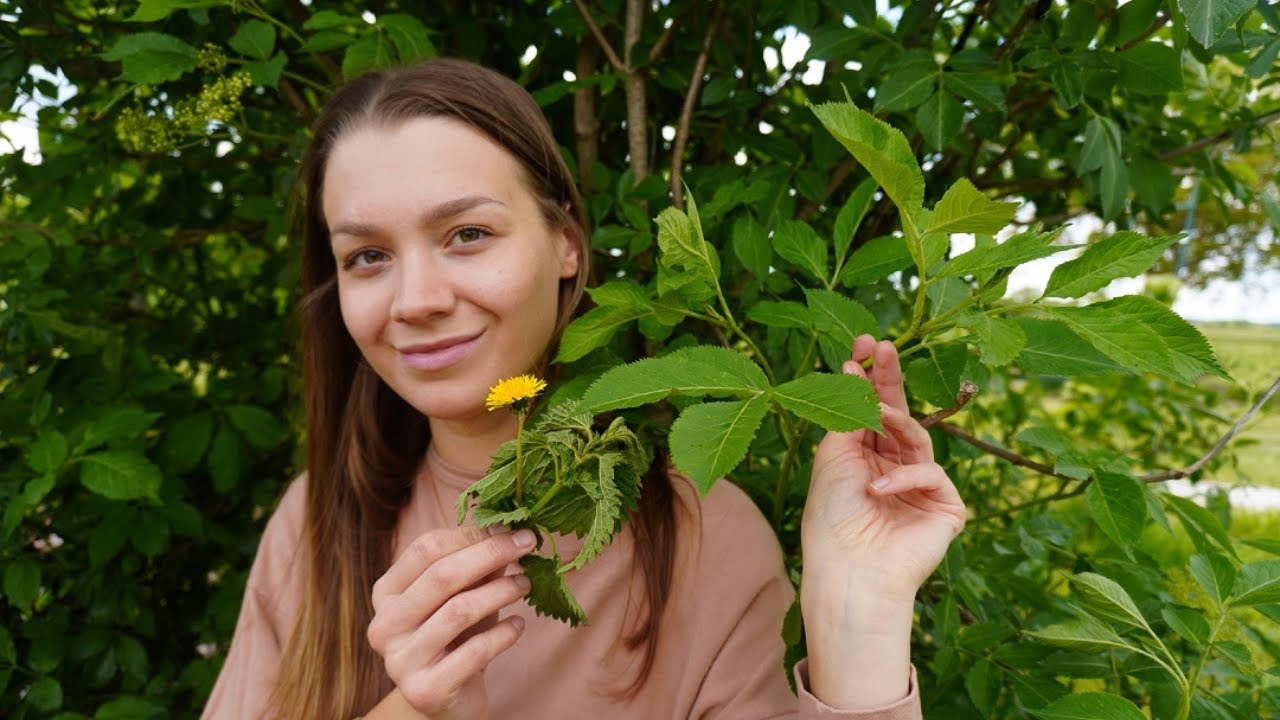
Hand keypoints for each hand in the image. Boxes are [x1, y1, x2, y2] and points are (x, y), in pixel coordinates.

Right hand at [366, 526, 535, 718]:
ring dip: (501, 592)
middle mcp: (384, 625)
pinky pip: (473, 652)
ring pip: (459, 611)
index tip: (512, 529)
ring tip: (525, 585)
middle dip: (490, 554)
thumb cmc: (457, 637)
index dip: (472, 535)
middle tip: (527, 545)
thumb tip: (506, 527)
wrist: (448, 700)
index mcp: (386, 592)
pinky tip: (518, 625)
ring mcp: (400, 661)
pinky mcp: (424, 691)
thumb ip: (477, 564)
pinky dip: (503, 634)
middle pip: (441, 576)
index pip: (426, 549)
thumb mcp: (463, 594)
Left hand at [802, 335, 965, 599]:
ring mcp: (921, 486)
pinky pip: (930, 473)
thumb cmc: (831, 518)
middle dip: (889, 379)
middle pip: (898, 414)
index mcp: (864, 457)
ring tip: (878, 414)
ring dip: (896, 422)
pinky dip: (903, 477)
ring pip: (917, 437)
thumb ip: (848, 416)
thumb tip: (853, 371)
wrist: (847, 570)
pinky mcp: (945, 506)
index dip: (869, 378)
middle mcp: (893, 467)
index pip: (871, 410)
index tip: (861, 345)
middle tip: (883, 346)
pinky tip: (877, 489)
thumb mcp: (833, 457)